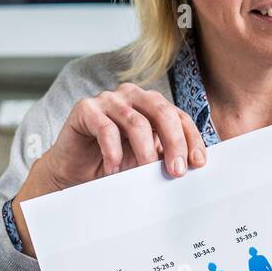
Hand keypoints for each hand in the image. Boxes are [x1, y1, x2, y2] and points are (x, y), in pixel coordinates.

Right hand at [12, 85, 206, 255]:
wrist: (74, 170)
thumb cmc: (113, 161)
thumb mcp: (145, 158)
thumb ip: (165, 155)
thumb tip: (191, 165)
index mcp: (151, 104)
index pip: (178, 116)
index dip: (191, 139)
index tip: (197, 162)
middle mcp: (132, 96)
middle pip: (162, 112)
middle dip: (174, 143)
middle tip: (176, 170)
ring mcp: (109, 99)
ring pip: (136, 122)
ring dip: (145, 151)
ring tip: (146, 174)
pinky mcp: (86, 109)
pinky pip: (105, 128)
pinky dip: (113, 152)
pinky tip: (115, 169)